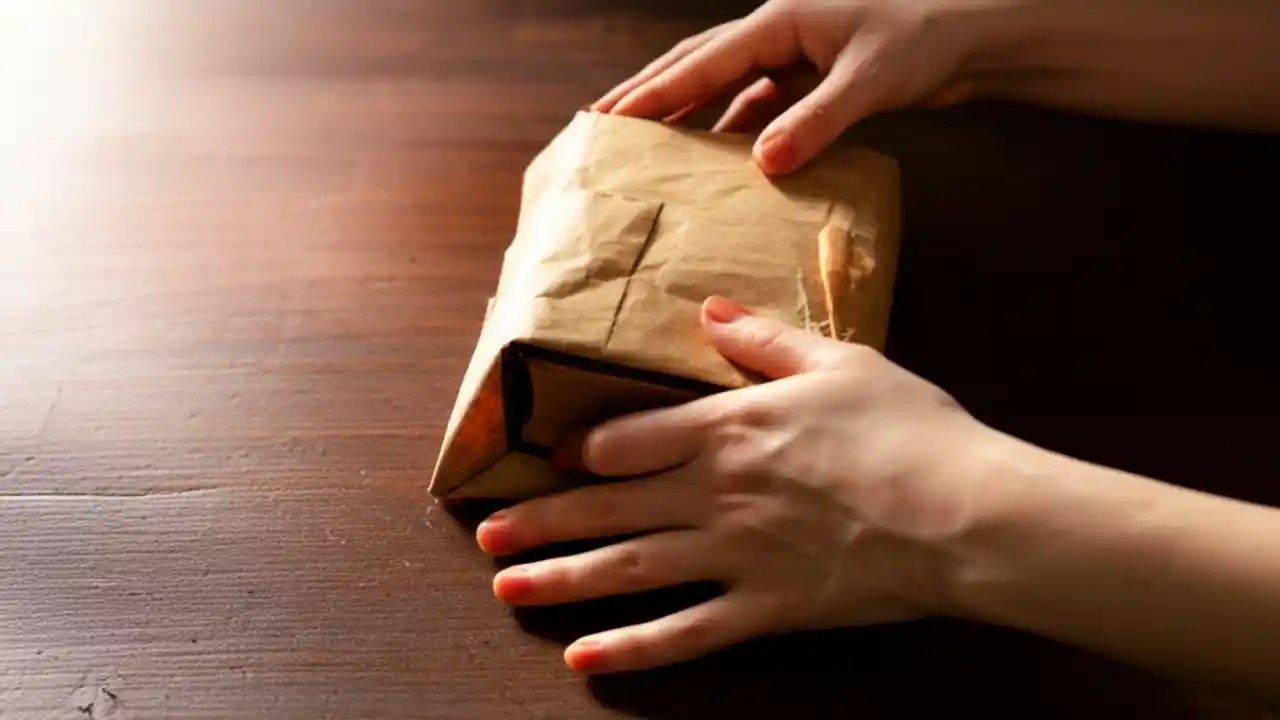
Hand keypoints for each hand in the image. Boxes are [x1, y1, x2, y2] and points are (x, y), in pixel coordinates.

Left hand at [476, 296, 1023, 672]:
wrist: (965, 510)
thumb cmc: (909, 428)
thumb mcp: (838, 361)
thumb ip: (765, 339)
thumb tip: (709, 311)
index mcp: (728, 428)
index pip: (629, 439)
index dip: (583, 451)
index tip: (552, 460)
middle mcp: (714, 491)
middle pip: (608, 507)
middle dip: (542, 520)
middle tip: (486, 536)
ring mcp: (735, 554)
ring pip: (627, 569)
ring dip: (560, 579)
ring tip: (506, 589)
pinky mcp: (766, 608)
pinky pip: (686, 633)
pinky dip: (633, 649)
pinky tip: (584, 659)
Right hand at [593, 0, 1009, 173]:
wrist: (974, 34)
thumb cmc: (925, 38)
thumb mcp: (868, 80)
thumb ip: (816, 121)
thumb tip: (763, 162)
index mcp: (779, 21)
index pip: (702, 62)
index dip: (654, 92)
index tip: (610, 119)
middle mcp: (777, 34)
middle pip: (697, 65)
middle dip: (651, 95)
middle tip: (603, 126)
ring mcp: (794, 56)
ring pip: (725, 87)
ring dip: (689, 117)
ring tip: (649, 150)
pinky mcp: (813, 80)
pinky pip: (759, 107)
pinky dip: (736, 132)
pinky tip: (723, 164)